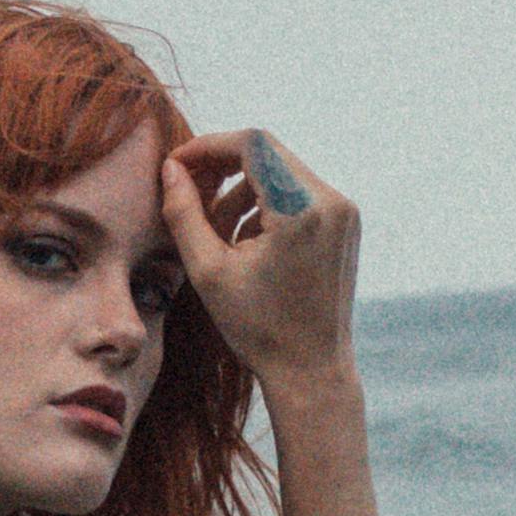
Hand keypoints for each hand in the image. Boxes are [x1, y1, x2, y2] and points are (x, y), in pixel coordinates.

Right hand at [163, 129, 361, 389]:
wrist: (312, 371)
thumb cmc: (259, 329)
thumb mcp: (208, 271)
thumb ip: (184, 213)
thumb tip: (171, 170)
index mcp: (300, 210)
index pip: (251, 144)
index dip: (208, 146)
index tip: (177, 165)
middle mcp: (331, 201)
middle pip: (267, 153)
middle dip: (222, 167)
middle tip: (187, 191)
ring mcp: (343, 212)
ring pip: (280, 172)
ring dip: (241, 190)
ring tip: (213, 232)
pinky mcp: (345, 225)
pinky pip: (297, 194)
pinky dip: (265, 205)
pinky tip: (242, 244)